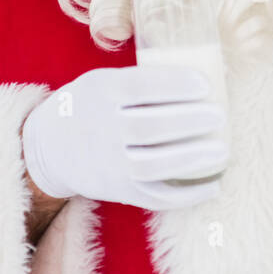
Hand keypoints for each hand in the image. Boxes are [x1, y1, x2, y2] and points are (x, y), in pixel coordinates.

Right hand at [22, 65, 228, 209]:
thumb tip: (204, 77)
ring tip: (222, 150)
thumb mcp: (102, 81)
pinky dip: (186, 195)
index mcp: (99, 92)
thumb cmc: (92, 106)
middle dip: (189, 121)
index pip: (138, 86)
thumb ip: (140, 81)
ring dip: (191, 159)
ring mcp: (107, 163)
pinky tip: (212, 186)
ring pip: (152, 165)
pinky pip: (154, 196)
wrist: (49, 147)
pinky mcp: (116, 189)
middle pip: (148, 127)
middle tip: (219, 115)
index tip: (204, 84)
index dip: (173, 85)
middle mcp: (100, 128)